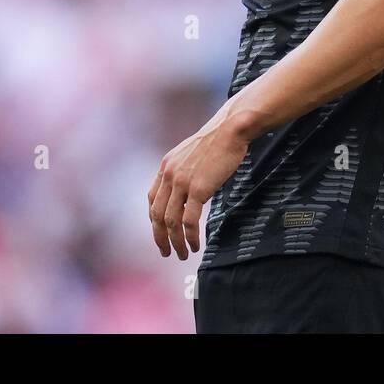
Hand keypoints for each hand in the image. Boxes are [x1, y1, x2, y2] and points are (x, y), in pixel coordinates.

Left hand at [148, 118, 250, 259]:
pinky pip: (189, 221)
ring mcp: (182, 182)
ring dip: (175, 242)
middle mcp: (169, 175)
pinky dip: (190, 237)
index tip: (161, 233)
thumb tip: (188, 191)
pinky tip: (196, 245)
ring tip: (182, 254)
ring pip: (171, 222)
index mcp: (166, 166)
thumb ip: (184, 171)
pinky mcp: (198, 189)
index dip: (155, 220)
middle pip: (157, 215)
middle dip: (160, 238)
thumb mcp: (192, 154)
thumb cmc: (218, 140)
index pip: (153, 200)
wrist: (231, 129)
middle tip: (166, 252)